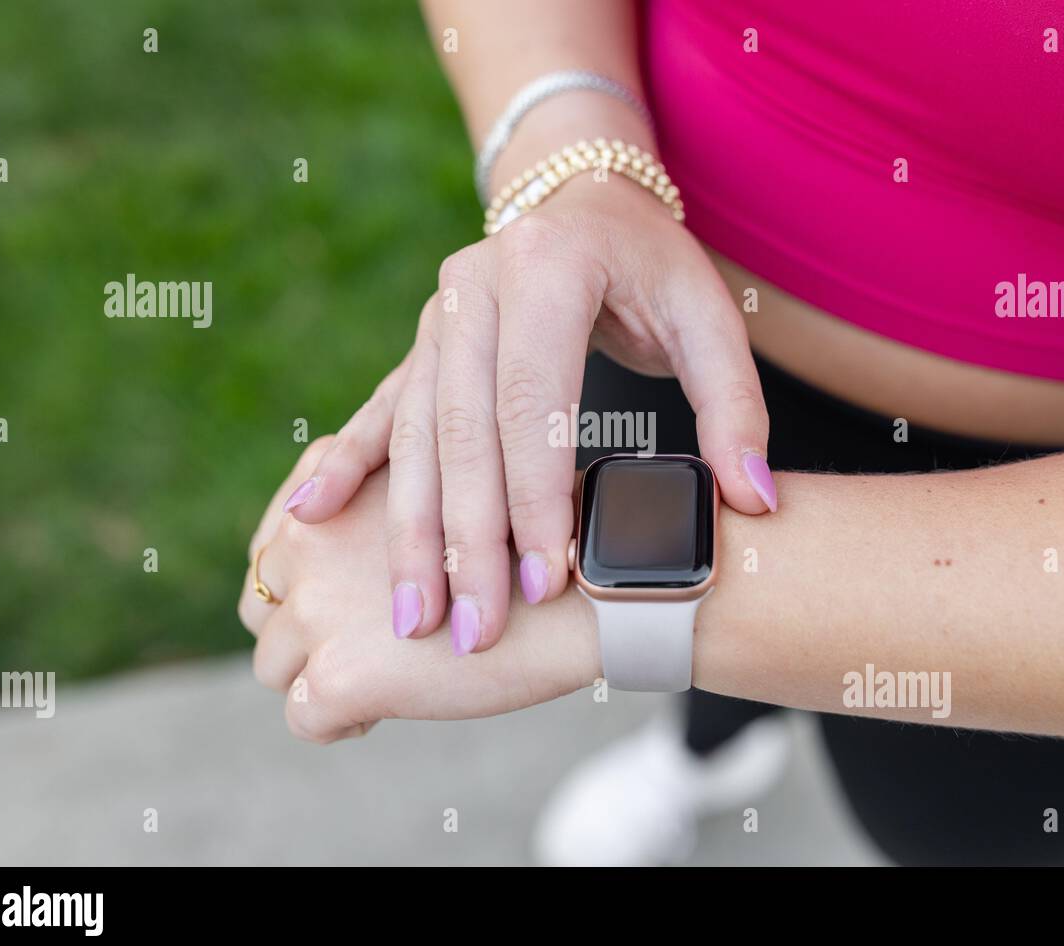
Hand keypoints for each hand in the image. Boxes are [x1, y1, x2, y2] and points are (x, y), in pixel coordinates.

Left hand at [239, 437, 600, 741]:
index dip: (303, 587)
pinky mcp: (339, 674)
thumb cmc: (518, 542)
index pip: (272, 549)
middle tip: (366, 645)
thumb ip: (364, 510)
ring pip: (273, 664)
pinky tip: (388, 707)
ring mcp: (318, 610)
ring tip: (385, 676)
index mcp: (330, 489)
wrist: (574, 594)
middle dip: (303, 633)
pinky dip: (342, 723)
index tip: (342, 606)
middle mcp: (309, 543)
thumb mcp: (427, 493)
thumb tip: (309, 552)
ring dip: (320, 677)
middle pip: (262, 606)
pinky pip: (304, 718)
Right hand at [280, 173, 775, 654]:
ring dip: (410, 530)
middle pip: (463, 432)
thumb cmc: (653, 266)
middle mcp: (476, 288)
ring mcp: (438, 315)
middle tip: (471, 630)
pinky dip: (346, 462)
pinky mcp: (421, 342)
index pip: (532, 403)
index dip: (536, 497)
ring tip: (411, 615)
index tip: (545, 581)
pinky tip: (311, 513)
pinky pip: (380, 409)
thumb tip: (752, 505)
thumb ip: (735, 408)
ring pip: (415, 436)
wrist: (582, 198)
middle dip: (466, 540)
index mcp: (548, 271)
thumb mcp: (709, 317)